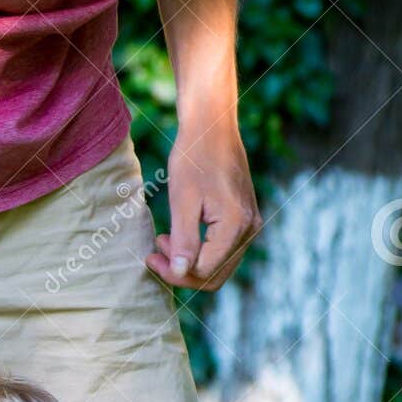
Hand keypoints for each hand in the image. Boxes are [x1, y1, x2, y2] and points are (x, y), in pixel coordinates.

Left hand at [144, 123, 261, 293]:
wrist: (213, 125)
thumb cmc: (194, 156)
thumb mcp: (182, 200)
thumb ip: (183, 241)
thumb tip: (180, 274)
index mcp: (235, 226)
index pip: (203, 272)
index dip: (173, 272)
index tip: (150, 254)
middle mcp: (249, 230)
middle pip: (214, 277)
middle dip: (181, 273)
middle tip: (155, 254)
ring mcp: (251, 225)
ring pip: (219, 267)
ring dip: (190, 263)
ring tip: (164, 241)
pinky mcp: (245, 220)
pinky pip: (223, 251)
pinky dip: (200, 252)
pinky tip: (179, 235)